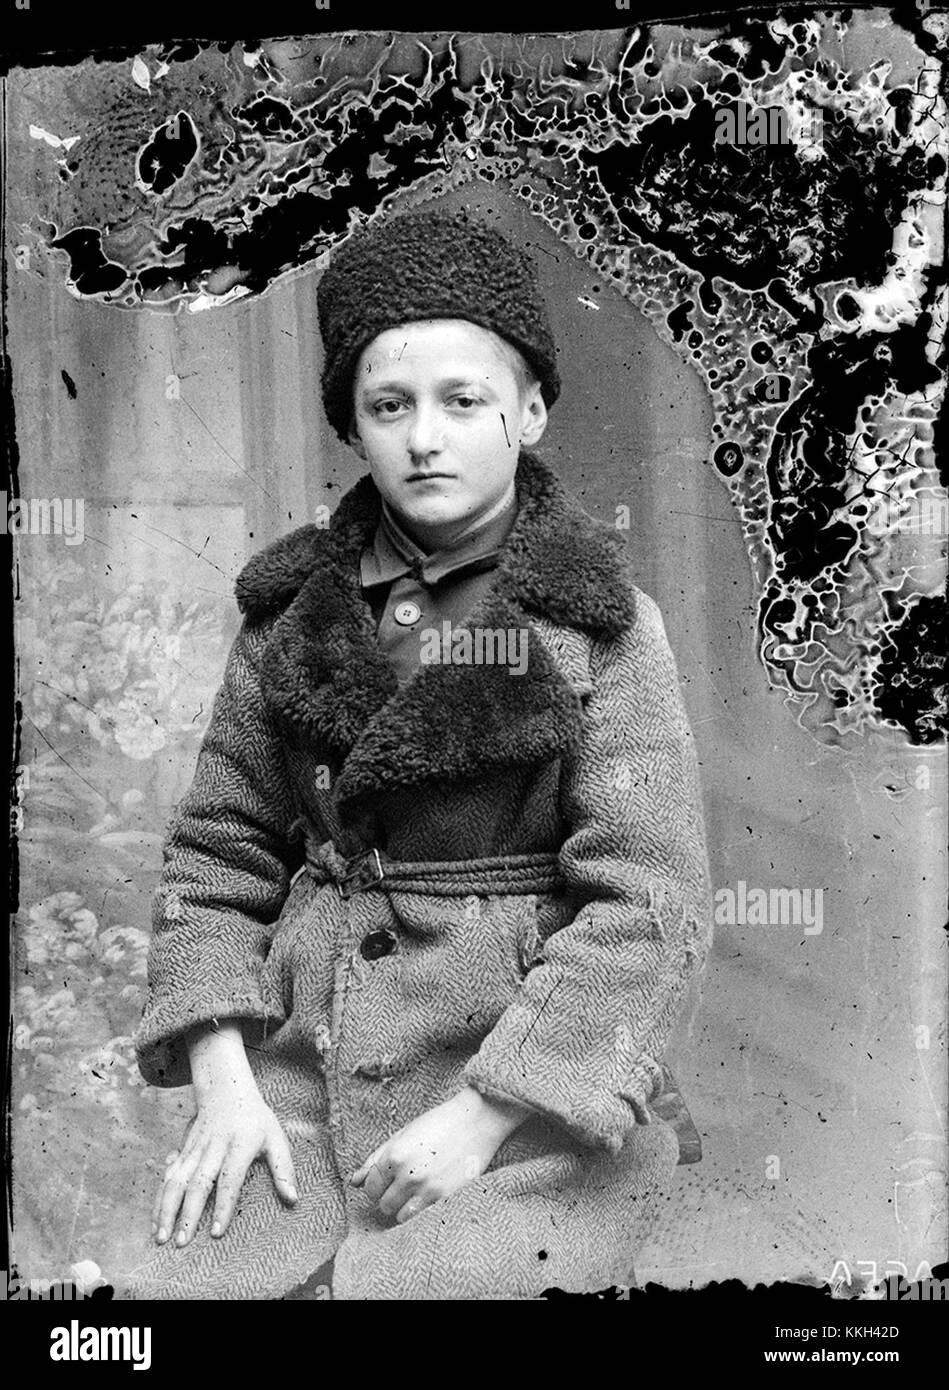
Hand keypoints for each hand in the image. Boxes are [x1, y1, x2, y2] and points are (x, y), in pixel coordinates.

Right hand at [152, 1020, 296, 1246]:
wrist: (226, 1090)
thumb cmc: (256, 1119)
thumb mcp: (276, 1138)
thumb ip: (284, 1169)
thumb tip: (293, 1200)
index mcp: (240, 1145)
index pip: (230, 1178)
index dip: (223, 1206)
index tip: (216, 1232)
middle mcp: (214, 1148)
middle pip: (198, 1183)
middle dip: (188, 1214)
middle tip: (181, 1243)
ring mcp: (195, 1149)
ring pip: (176, 1181)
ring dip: (166, 1210)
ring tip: (162, 1238)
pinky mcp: (182, 1151)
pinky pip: (167, 1177)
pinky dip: (159, 1200)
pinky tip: (155, 1223)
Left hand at [350, 1085, 529, 1224]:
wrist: (477, 1120)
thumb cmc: (438, 1123)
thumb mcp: (402, 1134)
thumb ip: (376, 1158)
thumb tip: (354, 1181)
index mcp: (395, 1155)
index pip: (370, 1187)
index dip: (376, 1184)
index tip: (386, 1179)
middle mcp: (409, 1175)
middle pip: (383, 1204)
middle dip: (388, 1196)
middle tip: (403, 1182)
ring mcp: (428, 1189)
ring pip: (400, 1216)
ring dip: (403, 1206)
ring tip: (415, 1190)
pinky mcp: (447, 1198)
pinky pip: (422, 1218)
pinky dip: (420, 1210)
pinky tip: (428, 1194)